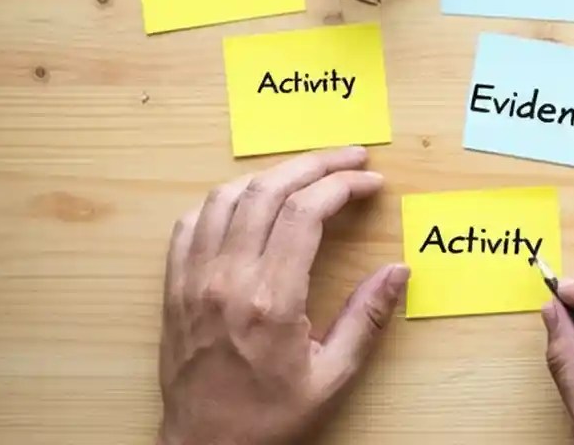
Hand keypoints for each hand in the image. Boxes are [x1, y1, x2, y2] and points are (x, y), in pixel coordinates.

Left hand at [158, 147, 406, 444]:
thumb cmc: (271, 417)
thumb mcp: (333, 376)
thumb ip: (368, 317)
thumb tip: (399, 270)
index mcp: (271, 299)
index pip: (307, 212)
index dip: (343, 185)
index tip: (371, 181)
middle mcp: (227, 279)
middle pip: (268, 191)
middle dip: (314, 163)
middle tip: (350, 157)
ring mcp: (194, 280)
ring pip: (226, 197)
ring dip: (270, 175)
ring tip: (305, 173)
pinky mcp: (174, 288)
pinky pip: (190, 223)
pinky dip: (222, 200)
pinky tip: (248, 201)